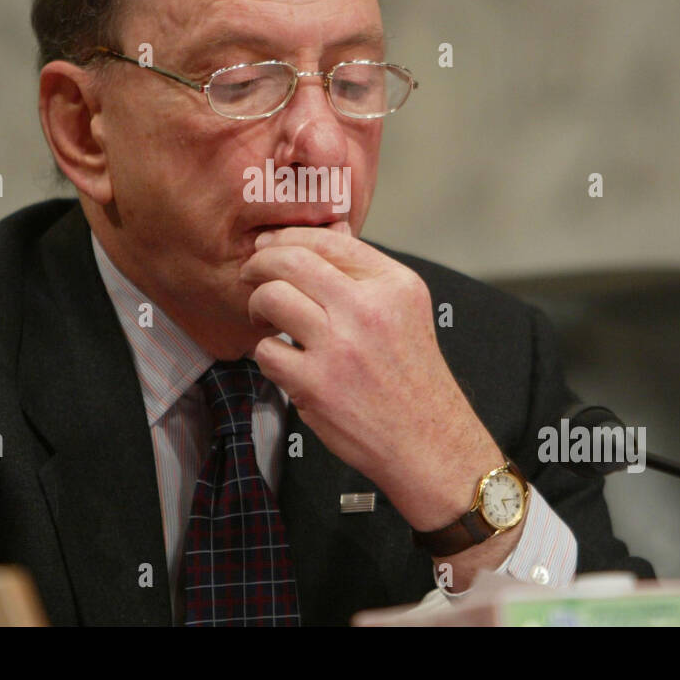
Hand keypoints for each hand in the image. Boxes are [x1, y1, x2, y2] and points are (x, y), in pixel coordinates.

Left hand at [239, 223, 504, 532]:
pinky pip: (267, 351)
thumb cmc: (412, 378)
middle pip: (290, 260)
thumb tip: (321, 239)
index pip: (328, 240)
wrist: (428, 442)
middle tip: (251, 273)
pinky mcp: (315, 384)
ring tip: (267, 319)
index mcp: (394, 284)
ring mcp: (340, 347)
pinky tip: (285, 360)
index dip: (288, 237)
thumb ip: (364, 276)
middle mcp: (368, 309)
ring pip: (271, 298)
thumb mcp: (406, 311)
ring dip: (258, 306)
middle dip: (260, 262)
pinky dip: (269, 354)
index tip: (271, 245)